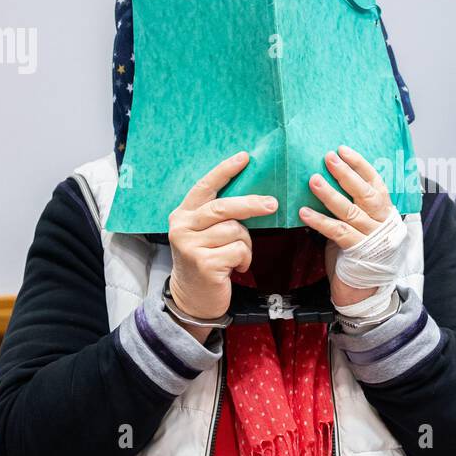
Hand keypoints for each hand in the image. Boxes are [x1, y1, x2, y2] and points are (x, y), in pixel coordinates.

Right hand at [167, 152, 277, 334]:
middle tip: (273, 204)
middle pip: (224, 207)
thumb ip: (217, 215)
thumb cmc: (205, 260)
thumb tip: (253, 195)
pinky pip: (238, 251)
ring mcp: (191, 246)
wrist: (192, 299)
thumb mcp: (203, 234)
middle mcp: (182, 227)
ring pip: (236, 231)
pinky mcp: (204, 264)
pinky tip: (235, 268)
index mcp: (182, 214)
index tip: (245, 157)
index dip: (225, 171)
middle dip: (251, 204)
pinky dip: (244, 259)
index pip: (205, 186)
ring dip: (245, 245)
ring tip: (237, 257)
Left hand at [297, 144, 395, 308]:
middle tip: (328, 157)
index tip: (343, 150)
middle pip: (364, 193)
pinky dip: (320, 221)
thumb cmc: (360, 253)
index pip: (375, 183)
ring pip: (350, 211)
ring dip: (330, 194)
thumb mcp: (362, 226)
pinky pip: (337, 232)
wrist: (365, 291)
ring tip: (313, 180)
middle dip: (345, 173)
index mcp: (385, 212)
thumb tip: (330, 180)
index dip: (360, 165)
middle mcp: (381, 222)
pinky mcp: (358, 252)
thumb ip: (354, 206)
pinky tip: (304, 212)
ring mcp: (372, 238)